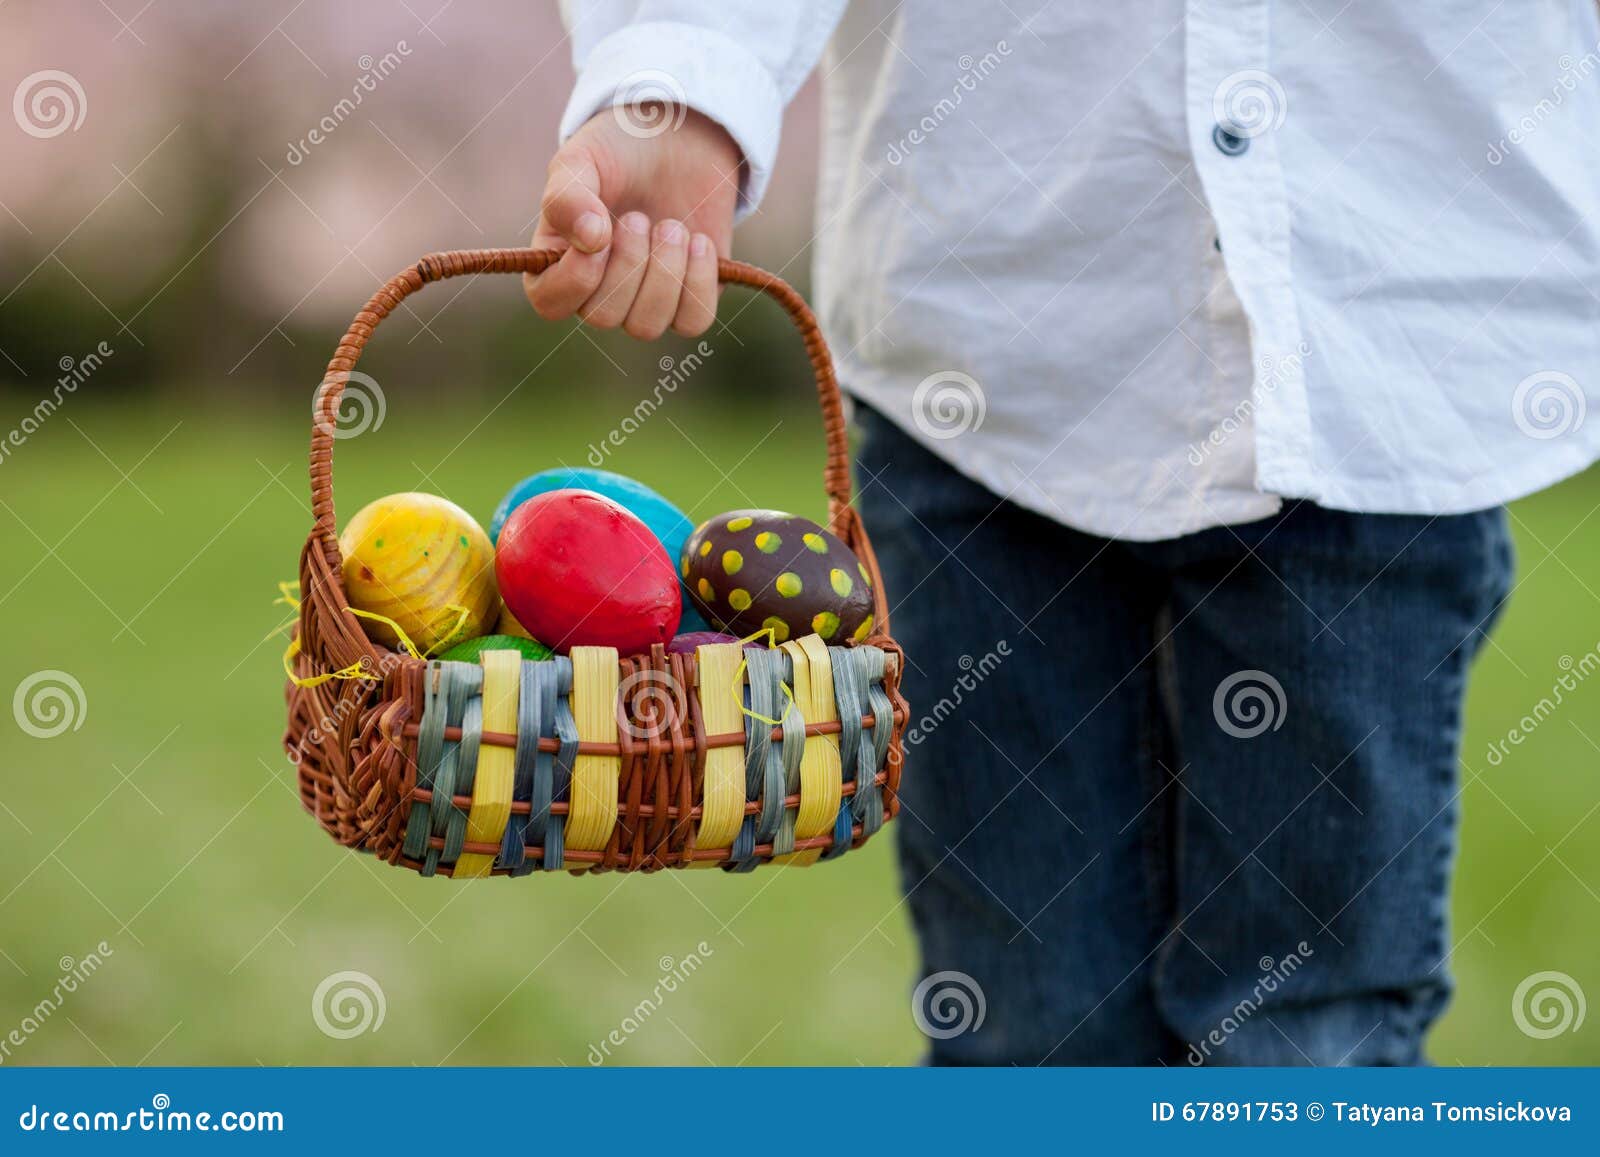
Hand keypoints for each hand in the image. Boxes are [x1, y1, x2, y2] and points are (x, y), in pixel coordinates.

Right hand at [525, 105, 740, 338]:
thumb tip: (589, 240)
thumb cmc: (618, 150)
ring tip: (672, 226)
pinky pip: (693, 321)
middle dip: (628, 264)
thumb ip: (568, 196)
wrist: (679, 139)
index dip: (576, 278)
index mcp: (557, 262)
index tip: (600, 236)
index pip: (550, 303)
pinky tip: (698, 242)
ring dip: (664, 272)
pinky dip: (698, 282)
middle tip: (638, 217)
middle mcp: (596, 292)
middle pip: (603, 317)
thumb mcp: (582, 159)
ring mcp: (642, 301)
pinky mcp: (688, 300)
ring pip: (646, 327)